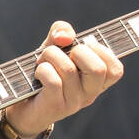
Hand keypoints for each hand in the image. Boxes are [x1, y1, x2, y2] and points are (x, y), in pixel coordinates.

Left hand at [4, 21, 123, 137]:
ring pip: (69, 70)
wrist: (23, 106)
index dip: (102, 51)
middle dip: (78, 51)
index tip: (84, 44)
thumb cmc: (45, 72)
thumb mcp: (55, 47)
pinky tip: (38, 73)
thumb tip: (65, 36)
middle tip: (65, 53)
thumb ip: (62, 32)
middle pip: (98, 69)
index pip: (115, 70)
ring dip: (51, 55)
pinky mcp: (55, 106)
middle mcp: (89, 94)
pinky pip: (53, 81)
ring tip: (43, 60)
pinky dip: (42, 69)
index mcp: (97, 82)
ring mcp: (73, 102)